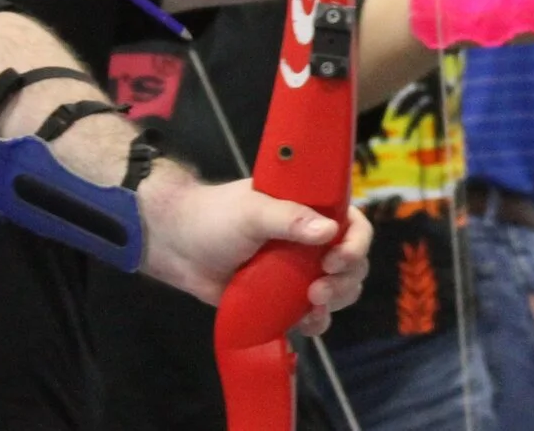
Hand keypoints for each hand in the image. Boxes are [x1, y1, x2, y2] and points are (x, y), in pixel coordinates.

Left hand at [138, 170, 371, 333]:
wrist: (178, 247)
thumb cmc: (215, 217)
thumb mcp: (252, 211)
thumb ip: (289, 219)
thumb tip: (328, 231)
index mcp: (311, 210)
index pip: (352, 224)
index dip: (355, 243)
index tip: (335, 259)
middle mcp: (311, 241)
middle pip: (352, 263)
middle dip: (345, 279)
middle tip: (317, 289)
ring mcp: (300, 271)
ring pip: (339, 290)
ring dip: (336, 300)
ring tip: (311, 304)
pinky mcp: (285, 298)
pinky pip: (314, 313)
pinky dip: (318, 321)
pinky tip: (306, 323)